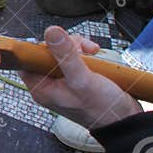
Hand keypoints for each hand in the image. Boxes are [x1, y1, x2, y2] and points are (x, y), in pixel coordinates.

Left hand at [20, 26, 141, 129]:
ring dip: (76, 46)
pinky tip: (94, 53)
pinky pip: (74, 55)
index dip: (38, 48)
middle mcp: (50, 83)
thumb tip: (51, 32)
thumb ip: (66, 56)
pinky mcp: (77, 74)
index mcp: (42, 88)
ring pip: (61, 50)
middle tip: (79, 50)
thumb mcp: (82, 80)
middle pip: (45, 51)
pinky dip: (84, 51)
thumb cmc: (103, 109)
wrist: (126, 120)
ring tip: (90, 52)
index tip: (53, 43)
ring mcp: (63, 79)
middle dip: (64, 45)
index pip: (26, 60)